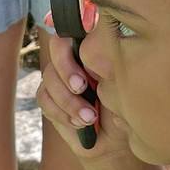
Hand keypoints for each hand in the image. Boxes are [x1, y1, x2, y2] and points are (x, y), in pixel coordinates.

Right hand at [38, 27, 134, 163]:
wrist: (115, 140)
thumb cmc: (124, 109)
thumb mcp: (123, 86)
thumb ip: (111, 66)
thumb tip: (99, 55)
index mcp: (92, 49)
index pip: (75, 29)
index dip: (70, 29)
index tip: (80, 47)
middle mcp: (73, 59)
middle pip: (57, 48)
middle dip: (67, 69)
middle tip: (82, 87)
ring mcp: (58, 78)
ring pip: (49, 78)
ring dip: (68, 100)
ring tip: (89, 118)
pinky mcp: (49, 99)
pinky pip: (45, 99)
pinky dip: (61, 112)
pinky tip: (79, 123)